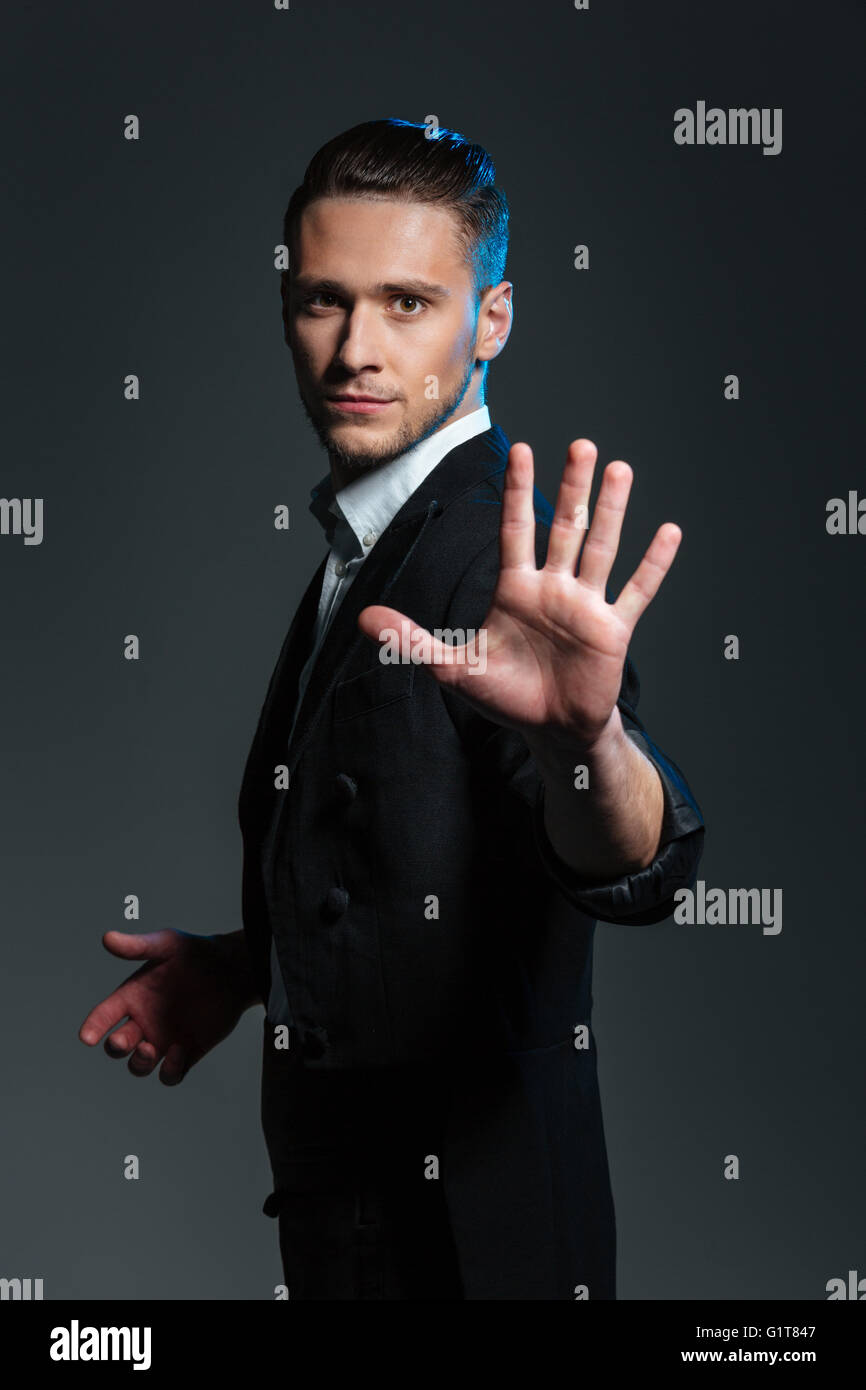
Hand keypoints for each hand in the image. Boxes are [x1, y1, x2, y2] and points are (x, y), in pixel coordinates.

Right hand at [78, 929, 257, 1085]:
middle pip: (118, 1046)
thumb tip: (107, 938)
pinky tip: (179, 1051)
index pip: (104, 1017)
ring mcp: (164, 1040)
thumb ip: (138, 946)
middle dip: (116, 1047)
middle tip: (123, 1041)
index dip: (93, 1027)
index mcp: (132, 997)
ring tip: (149, 1048)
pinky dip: (169, 1071)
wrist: (233, 969)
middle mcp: (143, 1022)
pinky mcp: (187, 1053)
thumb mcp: (168, 945)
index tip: (87, 1037)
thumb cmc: (197, 953)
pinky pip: (170, 1075)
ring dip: (139, 1063)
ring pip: (140, 1066)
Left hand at [358, 438, 681, 752]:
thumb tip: (363, 619)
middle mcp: (553, 588)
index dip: (517, 490)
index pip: (515, 529)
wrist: (549, 729)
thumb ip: (411, 639)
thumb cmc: (504, 694)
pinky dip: (653, 564)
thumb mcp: (452, 666)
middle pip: (564, 527)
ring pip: (600, 548)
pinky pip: (636, 591)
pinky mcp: (612, 630)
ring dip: (611, 511)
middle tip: (582, 445)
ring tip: (620, 469)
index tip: (521, 447)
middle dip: (572, 488)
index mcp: (516, 588)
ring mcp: (585, 605)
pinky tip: (669, 531)